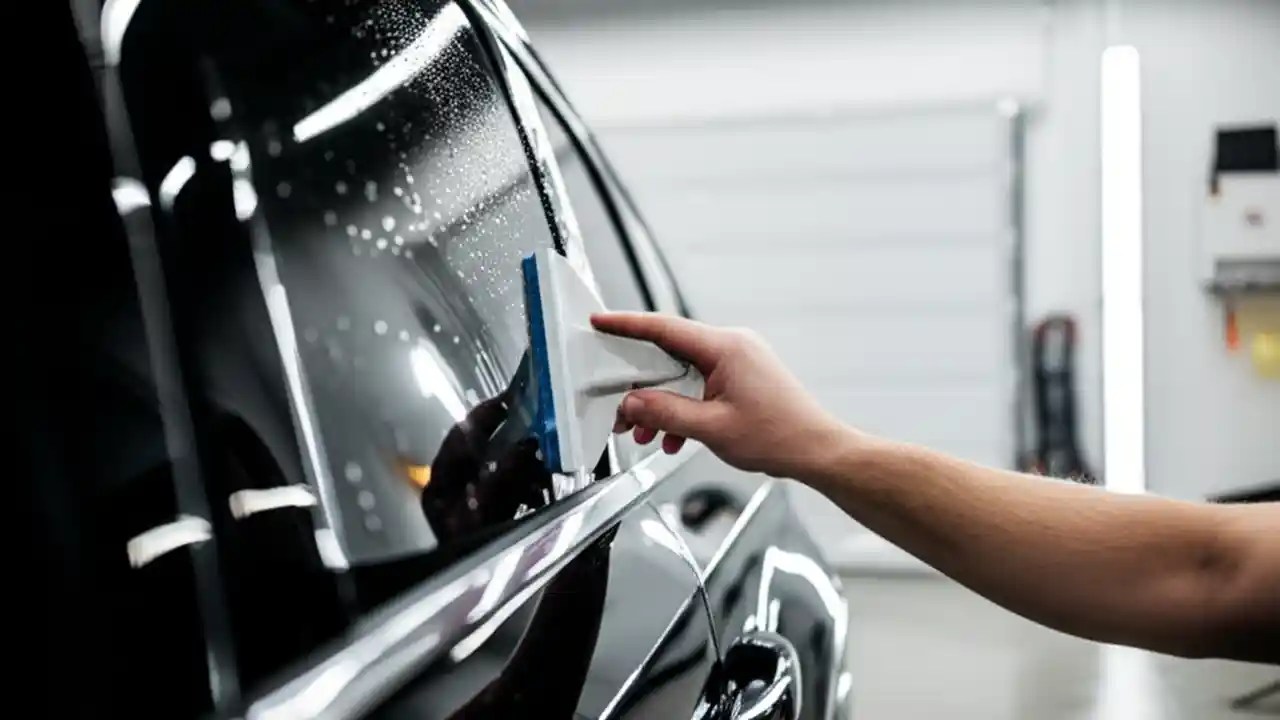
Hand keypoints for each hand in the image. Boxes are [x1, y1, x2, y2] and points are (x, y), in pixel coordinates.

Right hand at [591, 312, 849, 478]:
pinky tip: (674, 437)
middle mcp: (732, 346)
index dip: (627, 325)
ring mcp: (738, 361)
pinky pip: (699, 385)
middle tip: (618, 407)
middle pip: (670, 353)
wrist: (817, 451)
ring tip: (645, 433)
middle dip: (641, 384)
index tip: (600, 321)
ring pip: (682, 374)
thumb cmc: (779, 436)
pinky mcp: (740, 377)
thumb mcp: (712, 429)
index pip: (664, 327)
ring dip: (661, 403)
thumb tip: (632, 404)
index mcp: (726, 347)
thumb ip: (666, 413)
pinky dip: (682, 408)